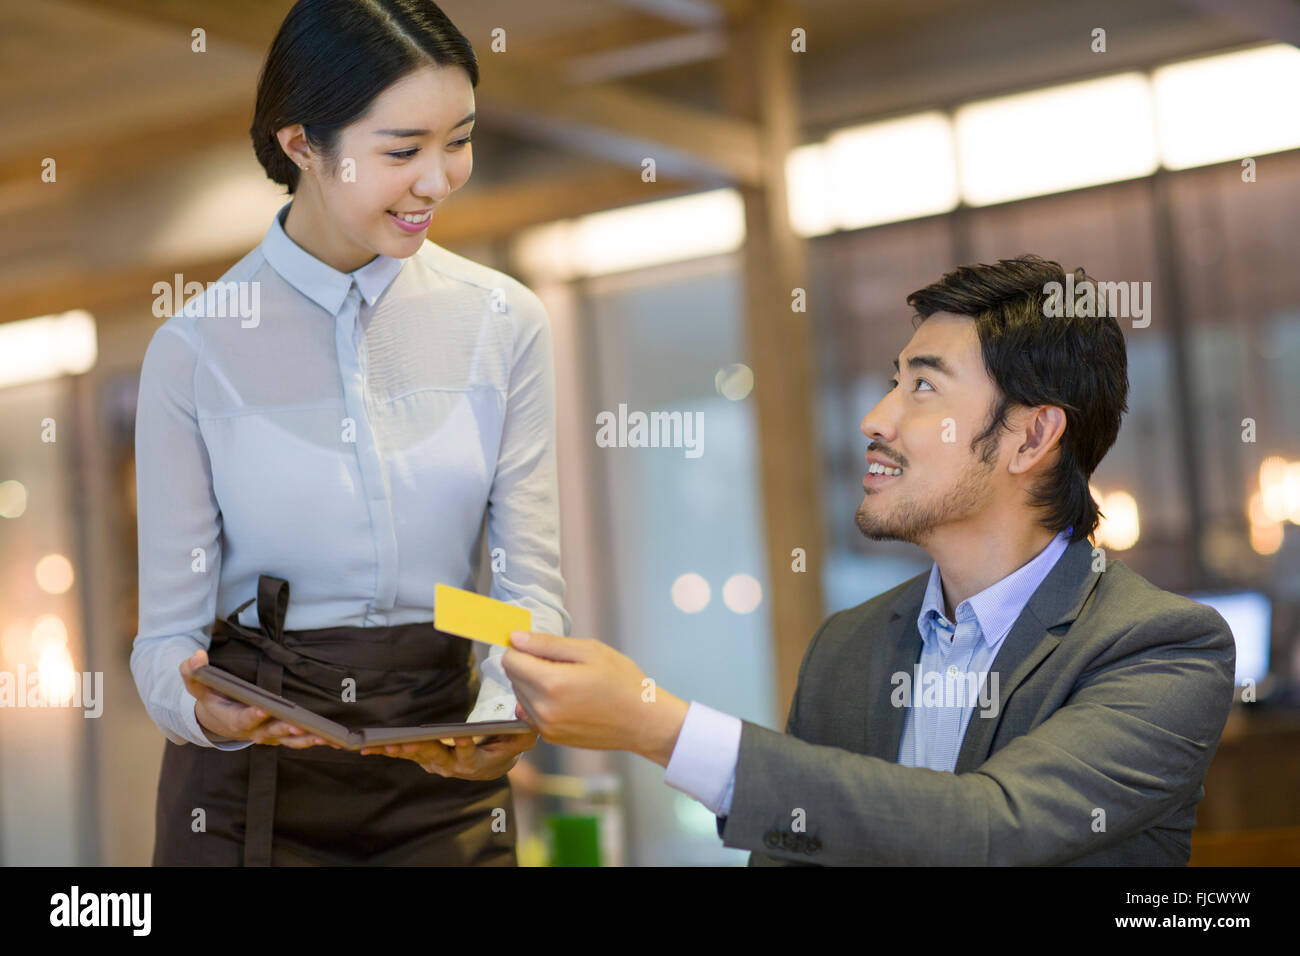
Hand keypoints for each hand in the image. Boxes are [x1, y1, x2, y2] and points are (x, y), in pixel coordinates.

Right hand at [181, 649, 330, 748]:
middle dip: (283, 729)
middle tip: (298, 725)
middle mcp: (251, 732)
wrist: (216, 718)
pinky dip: (312, 740)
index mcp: (232, 719)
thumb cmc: (210, 697)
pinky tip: (333, 738)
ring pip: (286, 740)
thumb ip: (193, 671)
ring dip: (304, 739)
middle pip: (268, 732)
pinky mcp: (279, 737)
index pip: (242, 719)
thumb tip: (197, 656)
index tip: (262, 710)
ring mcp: (267, 736)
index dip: (252, 716)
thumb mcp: (197, 684)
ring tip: (322, 736)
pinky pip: (296, 740)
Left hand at [360, 730, 536, 778]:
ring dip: (397, 752)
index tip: (460, 736)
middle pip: (435, 757)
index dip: (465, 745)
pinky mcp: (427, 758)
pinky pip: (406, 754)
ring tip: (378, 745)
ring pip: (416, 756)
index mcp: (476, 761)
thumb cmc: (508, 744)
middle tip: (402, 743)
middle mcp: (454, 767)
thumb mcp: (522, 738)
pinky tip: (368, 747)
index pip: (470, 752)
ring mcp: (438, 764)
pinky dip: (387, 750)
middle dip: (418, 750)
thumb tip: (528, 716)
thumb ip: (524, 732)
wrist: (494, 763)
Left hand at [503, 631, 689, 764]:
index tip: (540, 646)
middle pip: (513, 678)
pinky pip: (531, 713)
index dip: (522, 648)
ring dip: (534, 684)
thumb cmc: (622, 681)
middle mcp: (542, 709)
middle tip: (563, 664)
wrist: (643, 721)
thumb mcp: (589, 651)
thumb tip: (514, 638)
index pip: (510, 660)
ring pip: (520, 695)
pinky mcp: (551, 737)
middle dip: (529, 665)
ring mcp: (545, 727)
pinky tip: (567, 698)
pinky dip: (541, 702)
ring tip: (568, 681)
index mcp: (551, 684)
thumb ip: (547, 644)